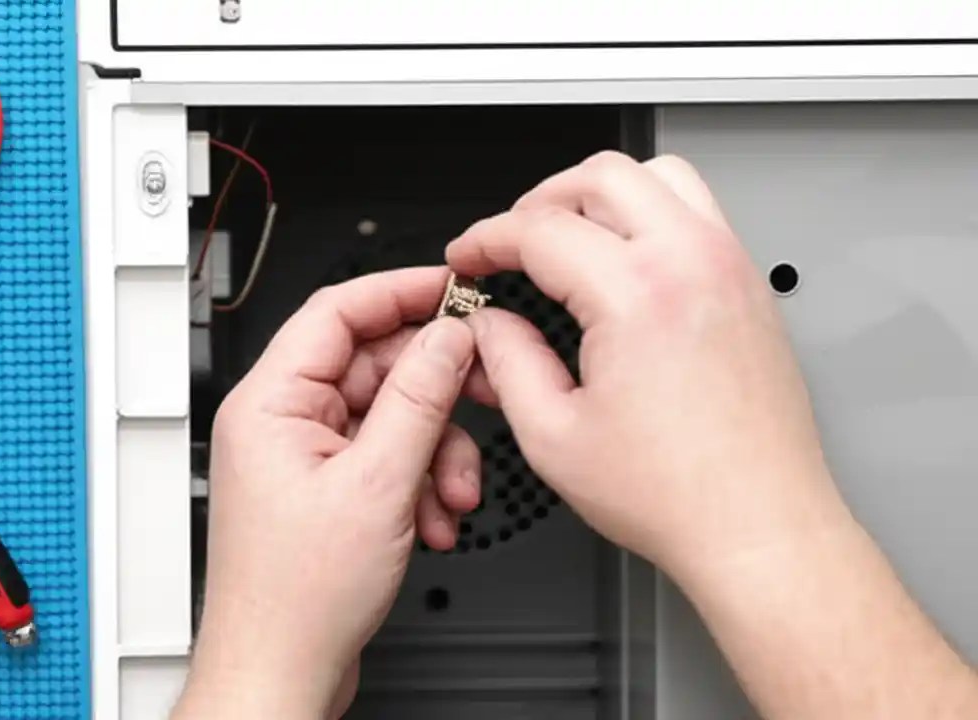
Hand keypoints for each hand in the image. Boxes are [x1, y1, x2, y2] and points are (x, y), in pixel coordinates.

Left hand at [173, 267, 487, 718]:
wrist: (281, 671)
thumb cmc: (296, 598)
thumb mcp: (378, 483)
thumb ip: (419, 399)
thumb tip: (447, 336)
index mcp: (271, 403)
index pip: (337, 312)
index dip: (400, 292)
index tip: (454, 289)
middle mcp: (282, 423)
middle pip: (374, 366)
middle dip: (436, 396)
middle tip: (484, 397)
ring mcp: (305, 458)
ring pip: (390, 417)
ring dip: (435, 452)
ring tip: (452, 494)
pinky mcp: (327, 491)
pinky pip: (386, 458)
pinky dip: (419, 483)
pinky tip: (433, 521)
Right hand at [445, 152, 849, 579]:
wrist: (759, 527)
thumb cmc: (676, 496)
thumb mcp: (553, 437)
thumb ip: (507, 363)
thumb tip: (488, 327)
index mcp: (636, 294)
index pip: (540, 227)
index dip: (486, 238)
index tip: (468, 258)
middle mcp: (692, 264)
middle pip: (601, 176)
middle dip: (539, 200)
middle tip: (509, 241)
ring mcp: (730, 269)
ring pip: (659, 176)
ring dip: (600, 194)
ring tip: (566, 234)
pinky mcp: (750, 288)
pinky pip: (697, 211)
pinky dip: (649, 213)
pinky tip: (623, 260)